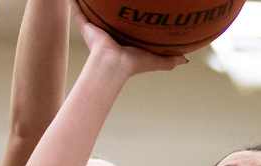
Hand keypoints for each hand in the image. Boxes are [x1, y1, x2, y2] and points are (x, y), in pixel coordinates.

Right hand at [70, 1, 186, 75]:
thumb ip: (171, 59)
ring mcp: (96, 28)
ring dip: (92, 2)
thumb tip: (185, 59)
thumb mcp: (157, 61)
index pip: (127, 23)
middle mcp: (109, 31)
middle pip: (110, 14)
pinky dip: (74, 2)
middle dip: (110, 5)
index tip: (134, 6)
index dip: (129, 13)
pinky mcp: (85, 25)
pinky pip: (77, 10)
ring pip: (93, 10)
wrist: (113, 64)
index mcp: (124, 37)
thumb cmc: (134, 64)